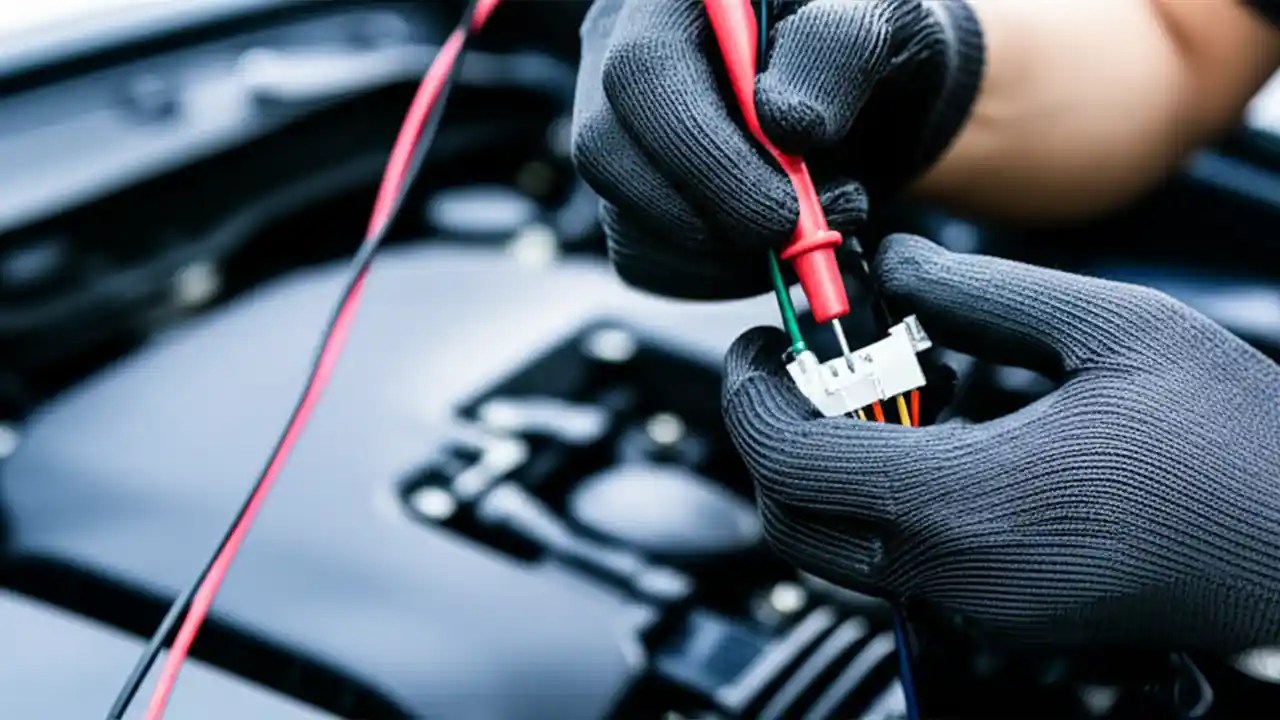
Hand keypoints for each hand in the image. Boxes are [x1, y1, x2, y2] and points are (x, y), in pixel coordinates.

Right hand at [571, 0, 983, 298]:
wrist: (884, 95)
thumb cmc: (879, 44)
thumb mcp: (886, 23)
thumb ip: (838, 50)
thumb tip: (784, 121)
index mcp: (678, 0)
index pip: (644, 72)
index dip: (702, 151)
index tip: (783, 209)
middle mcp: (623, 54)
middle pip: (607, 151)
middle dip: (703, 218)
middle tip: (789, 240)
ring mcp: (620, 130)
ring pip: (621, 217)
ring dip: (715, 258)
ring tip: (805, 236)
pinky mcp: (633, 195)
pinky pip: (642, 258)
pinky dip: (711, 279)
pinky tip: (771, 253)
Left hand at [722, 235, 1279, 652]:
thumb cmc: (1234, 444)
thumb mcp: (1110, 331)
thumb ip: (980, 294)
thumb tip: (897, 266)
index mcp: (964, 506)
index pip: (790, 459)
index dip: (749, 394)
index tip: (759, 342)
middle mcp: (955, 576)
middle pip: (792, 519)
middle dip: (772, 436)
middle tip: (800, 367)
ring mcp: (979, 609)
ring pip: (837, 549)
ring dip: (825, 469)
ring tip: (876, 388)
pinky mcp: (1006, 616)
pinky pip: (898, 564)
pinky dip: (879, 501)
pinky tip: (935, 435)